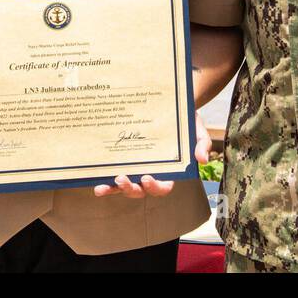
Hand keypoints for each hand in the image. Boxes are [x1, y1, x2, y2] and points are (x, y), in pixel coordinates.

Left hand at [93, 114, 212, 198]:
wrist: (169, 106)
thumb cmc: (185, 122)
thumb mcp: (198, 130)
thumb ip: (201, 144)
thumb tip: (202, 159)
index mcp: (169, 171)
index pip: (163, 187)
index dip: (155, 187)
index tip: (146, 178)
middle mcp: (150, 173)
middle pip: (140, 191)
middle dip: (130, 189)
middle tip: (121, 180)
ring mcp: (135, 168)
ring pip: (123, 186)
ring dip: (112, 190)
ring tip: (102, 187)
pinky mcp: (122, 160)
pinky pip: (112, 173)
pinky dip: (104, 180)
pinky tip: (95, 180)